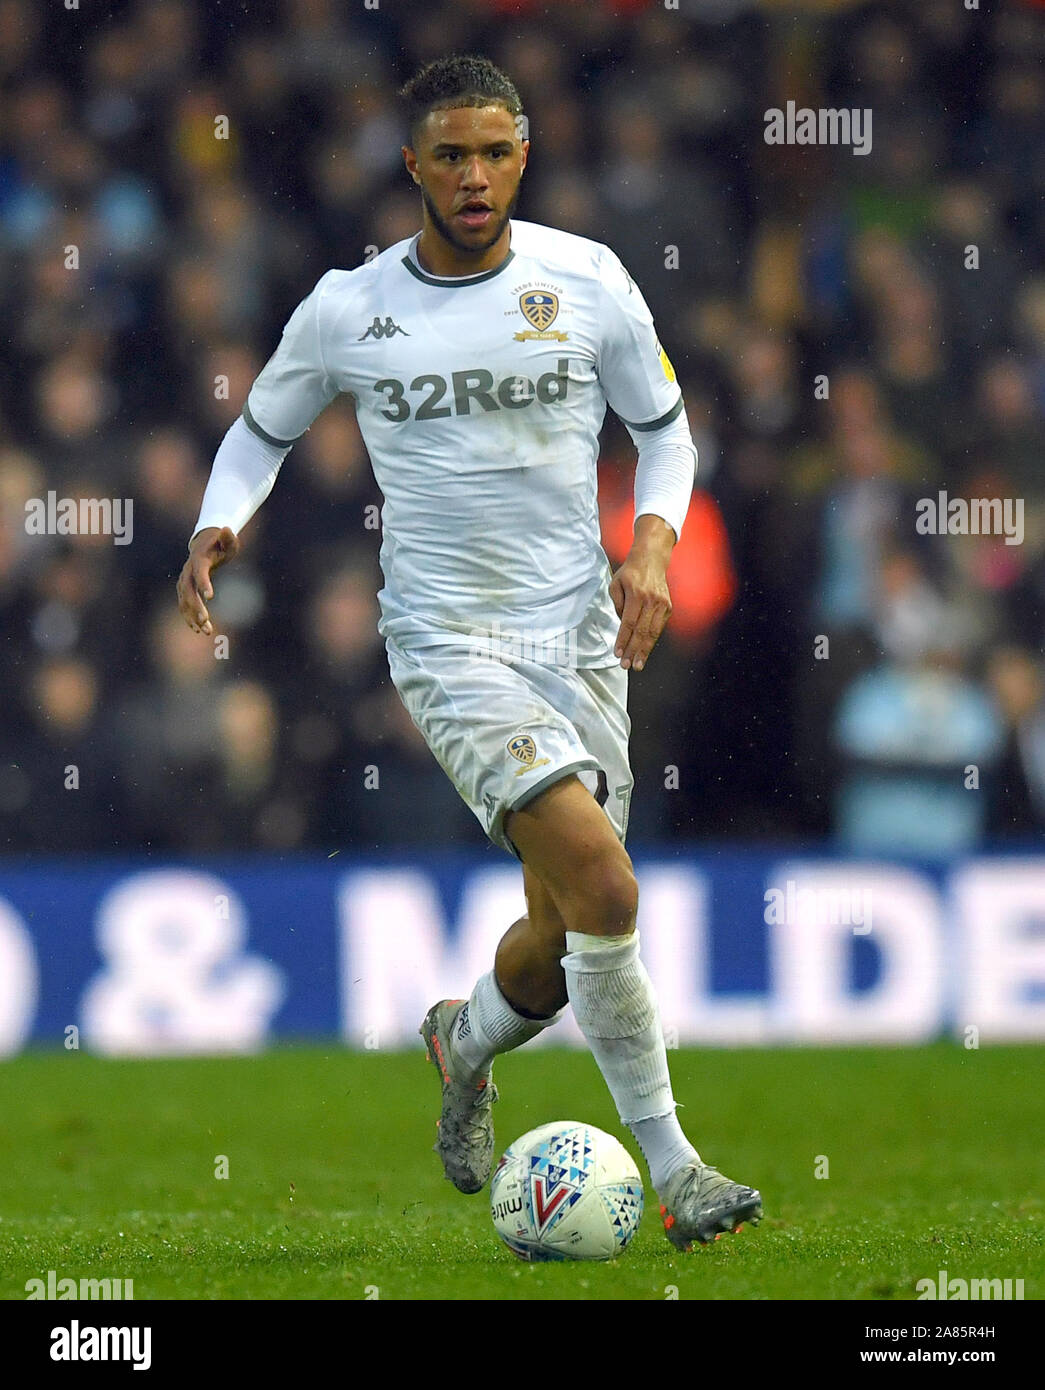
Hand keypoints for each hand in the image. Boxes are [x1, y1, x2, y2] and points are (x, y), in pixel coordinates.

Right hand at [176, 526, 238, 635]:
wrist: (203, 543)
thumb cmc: (220, 543)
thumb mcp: (228, 541)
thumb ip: (228, 538)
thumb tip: (227, 529)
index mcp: (199, 559)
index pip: (200, 572)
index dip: (203, 583)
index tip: (210, 597)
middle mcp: (188, 570)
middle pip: (188, 590)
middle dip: (195, 606)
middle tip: (205, 622)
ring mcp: (184, 579)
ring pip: (184, 600)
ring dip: (192, 615)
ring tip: (206, 630)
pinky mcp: (184, 588)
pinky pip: (184, 604)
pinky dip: (189, 616)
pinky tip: (198, 629)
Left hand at [609, 515, 674, 671]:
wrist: (651, 559)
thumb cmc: (629, 573)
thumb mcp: (615, 584)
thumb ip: (617, 605)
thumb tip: (622, 626)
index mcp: (636, 594)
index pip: (628, 623)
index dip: (623, 640)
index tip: (617, 654)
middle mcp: (651, 600)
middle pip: (641, 631)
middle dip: (634, 651)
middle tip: (626, 666)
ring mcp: (662, 604)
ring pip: (653, 632)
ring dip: (644, 650)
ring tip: (637, 664)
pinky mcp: (668, 607)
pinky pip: (658, 627)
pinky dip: (651, 640)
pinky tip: (644, 651)